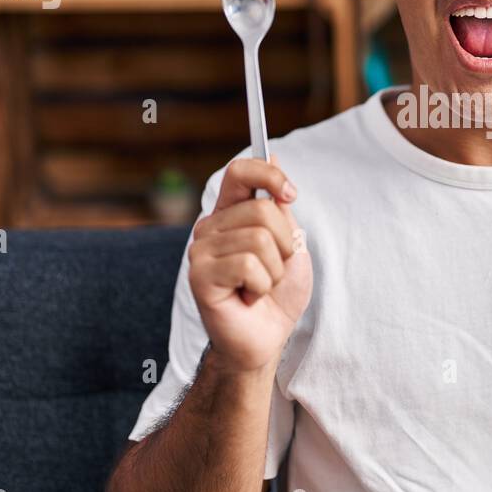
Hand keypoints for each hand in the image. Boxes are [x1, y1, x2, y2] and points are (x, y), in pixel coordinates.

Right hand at [187, 155, 312, 373]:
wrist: (266, 338)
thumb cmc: (277, 293)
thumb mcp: (288, 242)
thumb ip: (278, 205)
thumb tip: (271, 154)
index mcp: (229, 213)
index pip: (239, 171)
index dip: (268, 175)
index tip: (291, 194)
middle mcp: (209, 227)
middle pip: (261, 209)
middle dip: (283, 244)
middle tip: (274, 268)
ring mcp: (200, 251)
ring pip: (259, 239)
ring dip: (274, 270)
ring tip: (260, 286)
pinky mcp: (200, 277)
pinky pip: (248, 265)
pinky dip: (262, 285)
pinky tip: (249, 297)